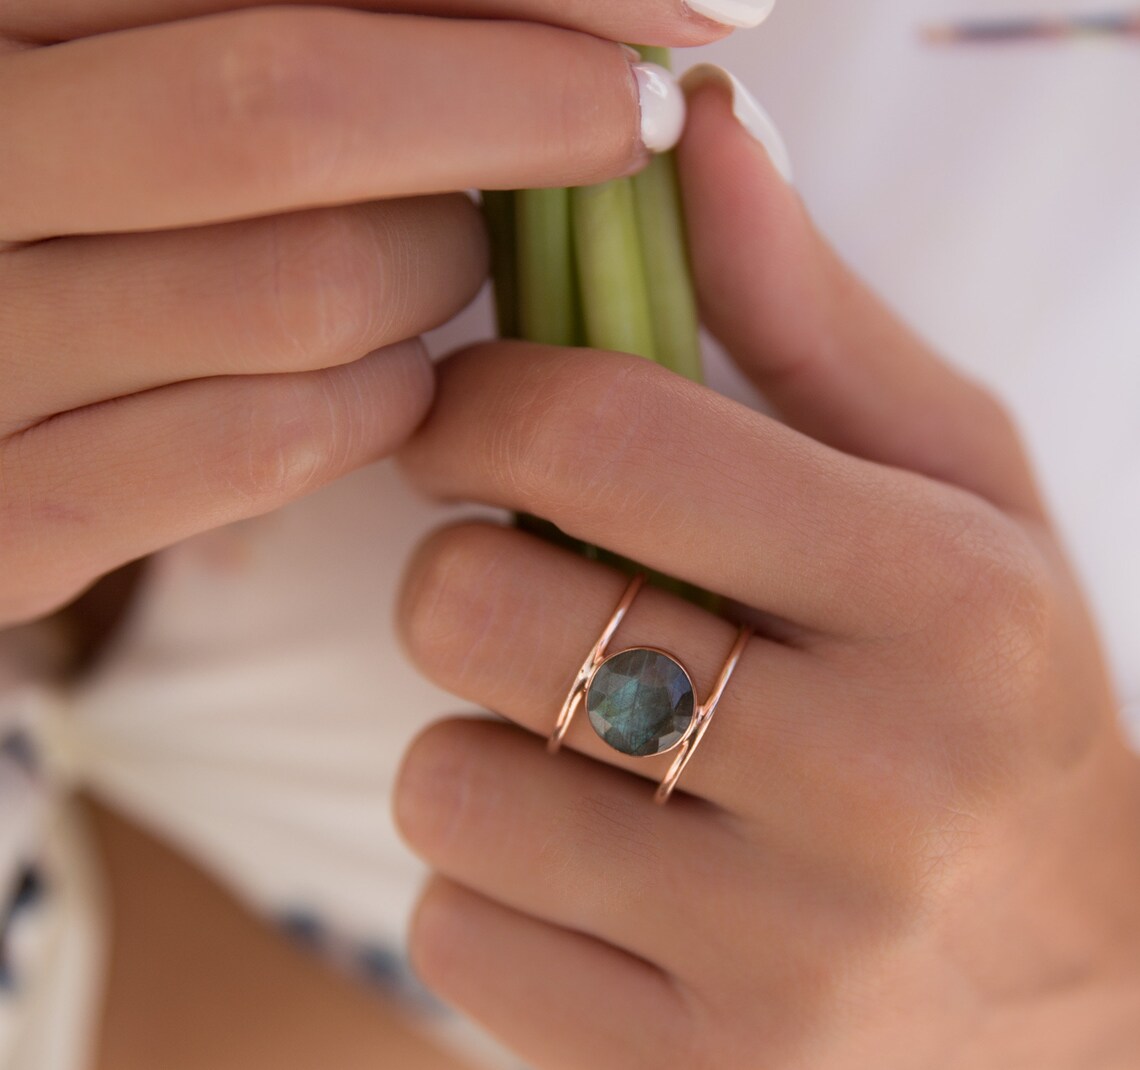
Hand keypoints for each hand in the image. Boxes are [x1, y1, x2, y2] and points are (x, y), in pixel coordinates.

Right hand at [0, 0, 715, 626]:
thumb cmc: (106, 201)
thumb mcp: (181, 68)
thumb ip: (326, 29)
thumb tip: (619, 9)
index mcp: (3, 4)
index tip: (690, 8)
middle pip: (288, 104)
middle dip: (517, 114)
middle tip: (620, 126)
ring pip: (310, 292)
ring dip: (438, 277)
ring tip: (435, 266)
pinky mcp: (17, 512)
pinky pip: (272, 444)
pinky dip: (380, 408)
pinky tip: (386, 384)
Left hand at [391, 75, 1139, 1067]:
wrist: (1066, 1003)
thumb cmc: (996, 713)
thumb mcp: (956, 498)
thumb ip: (808, 320)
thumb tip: (701, 141)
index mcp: (942, 601)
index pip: (604, 438)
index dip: (479, 403)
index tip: (465, 419)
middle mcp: (872, 788)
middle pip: (478, 610)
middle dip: (461, 582)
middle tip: (536, 597)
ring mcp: (776, 961)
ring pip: (446, 785)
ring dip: (478, 747)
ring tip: (595, 760)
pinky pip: (453, 934)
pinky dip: (488, 890)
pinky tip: (601, 883)